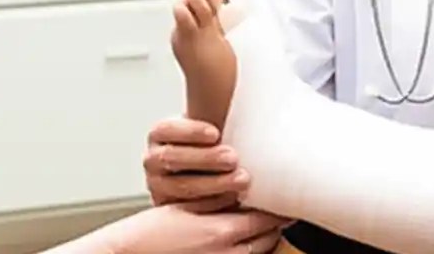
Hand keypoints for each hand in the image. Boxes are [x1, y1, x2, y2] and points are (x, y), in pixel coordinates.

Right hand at [107, 203, 287, 253]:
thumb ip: (218, 196)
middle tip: (277, 208)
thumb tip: (243, 186)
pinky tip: (242, 242)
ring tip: (262, 224)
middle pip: (268, 239)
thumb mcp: (185, 205)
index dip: (278, 207)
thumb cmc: (149, 231)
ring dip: (264, 239)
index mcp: (221, 232)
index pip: (266, 219)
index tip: (283, 198)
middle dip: (274, 224)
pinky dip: (249, 252)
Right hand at [144, 117, 249, 205]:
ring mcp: (158, 185)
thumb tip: (233, 84)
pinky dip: (212, 205)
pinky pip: (187, 210)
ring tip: (241, 180)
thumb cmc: (213, 144)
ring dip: (214, 184)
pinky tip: (232, 199)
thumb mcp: (209, 126)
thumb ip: (214, 111)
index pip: (167, 129)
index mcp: (159, 134)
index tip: (216, 132)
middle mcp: (152, 159)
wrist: (208, 173)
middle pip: (172, 159)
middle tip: (233, 158)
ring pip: (181, 186)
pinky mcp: (169, 208)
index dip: (190, 131)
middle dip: (206, 159)